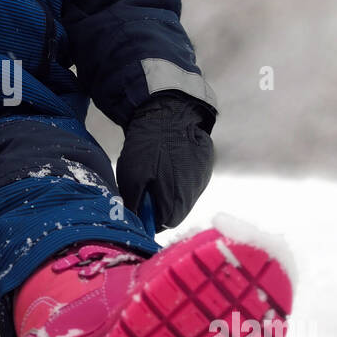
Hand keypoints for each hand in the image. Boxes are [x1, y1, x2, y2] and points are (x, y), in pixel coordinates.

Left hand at [115, 92, 213, 228]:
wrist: (168, 112)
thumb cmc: (148, 147)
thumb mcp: (131, 178)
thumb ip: (134, 205)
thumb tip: (134, 221)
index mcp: (178, 201)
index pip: (163, 224)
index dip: (147, 218)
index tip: (137, 207)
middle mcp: (196, 193)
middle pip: (175, 210)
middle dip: (157, 203)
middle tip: (143, 187)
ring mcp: (203, 178)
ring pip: (183, 194)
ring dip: (168, 189)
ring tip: (154, 170)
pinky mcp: (205, 164)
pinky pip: (190, 179)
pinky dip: (177, 176)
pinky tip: (166, 161)